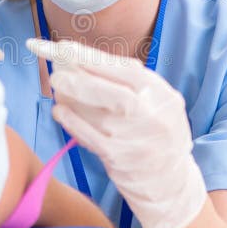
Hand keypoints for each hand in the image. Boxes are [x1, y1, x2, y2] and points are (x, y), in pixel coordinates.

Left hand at [26, 37, 205, 227]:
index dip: (91, 56)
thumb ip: (130, 81)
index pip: (124, 69)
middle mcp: (151, 116)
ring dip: (71, 98)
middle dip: (79, 78)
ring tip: (57, 86)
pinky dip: (71, 122)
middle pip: (111, 92)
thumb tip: (84, 59)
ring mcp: (134, 139)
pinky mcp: (119, 158)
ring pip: (96, 114)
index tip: (64, 47)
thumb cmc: (157, 131)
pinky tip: (59, 111)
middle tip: (56, 71)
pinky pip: (89, 137)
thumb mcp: (158, 101)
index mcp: (162, 95)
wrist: (170, 181)